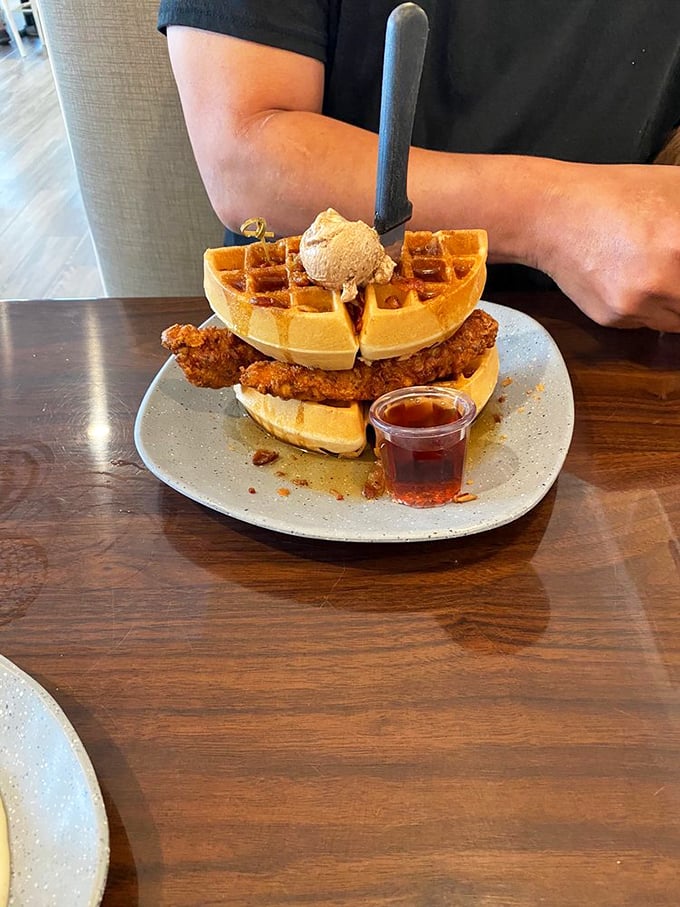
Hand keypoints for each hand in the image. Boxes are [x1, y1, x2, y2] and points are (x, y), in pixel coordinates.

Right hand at [537, 162, 679, 331]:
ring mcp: (638, 304)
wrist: (554, 215)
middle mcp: (664, 280)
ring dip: (679, 302)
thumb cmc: (618, 196)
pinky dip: (650, 306)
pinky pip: (649, 323)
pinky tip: (634, 279)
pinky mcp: (616, 318)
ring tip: (660, 273)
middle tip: (672, 269)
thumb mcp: (679, 190)